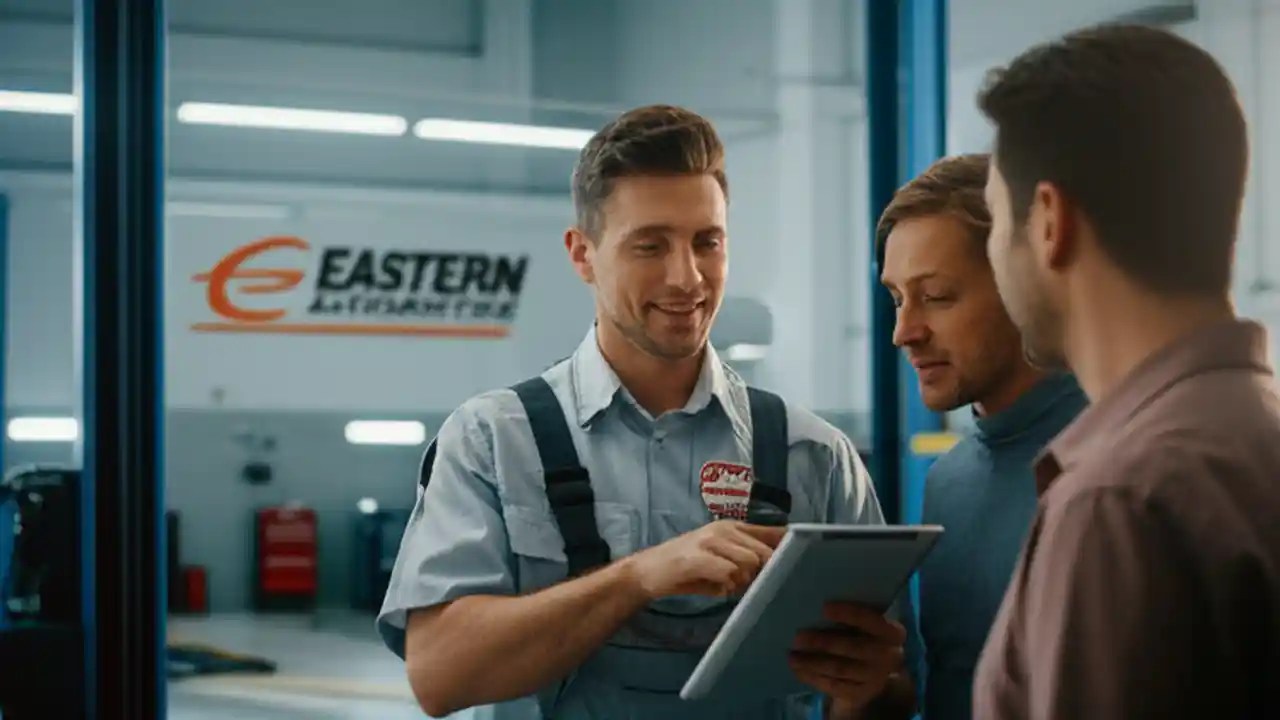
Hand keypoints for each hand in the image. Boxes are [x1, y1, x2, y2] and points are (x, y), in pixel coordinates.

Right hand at [622, 520, 784, 600]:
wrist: (648, 572)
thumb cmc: (688, 569)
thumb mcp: (721, 559)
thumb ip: (748, 558)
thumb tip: (782, 566)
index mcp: (732, 527)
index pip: (773, 532)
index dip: (789, 546)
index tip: (801, 560)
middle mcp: (723, 529)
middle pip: (764, 552)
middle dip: (761, 573)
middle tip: (744, 583)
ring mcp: (709, 541)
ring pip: (748, 563)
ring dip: (740, 580)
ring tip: (725, 584)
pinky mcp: (696, 558)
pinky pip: (727, 573)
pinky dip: (724, 585)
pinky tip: (714, 586)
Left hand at [789, 603, 905, 718]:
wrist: (875, 673)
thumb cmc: (865, 637)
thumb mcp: (867, 626)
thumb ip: (852, 618)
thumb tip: (816, 605)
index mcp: (893, 633)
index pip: (872, 621)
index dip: (849, 614)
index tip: (825, 608)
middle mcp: (890, 657)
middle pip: (853, 648)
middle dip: (823, 642)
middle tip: (798, 637)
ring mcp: (875, 678)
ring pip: (840, 669)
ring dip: (813, 662)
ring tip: (792, 655)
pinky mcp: (861, 694)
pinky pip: (834, 686)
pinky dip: (813, 677)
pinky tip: (798, 669)